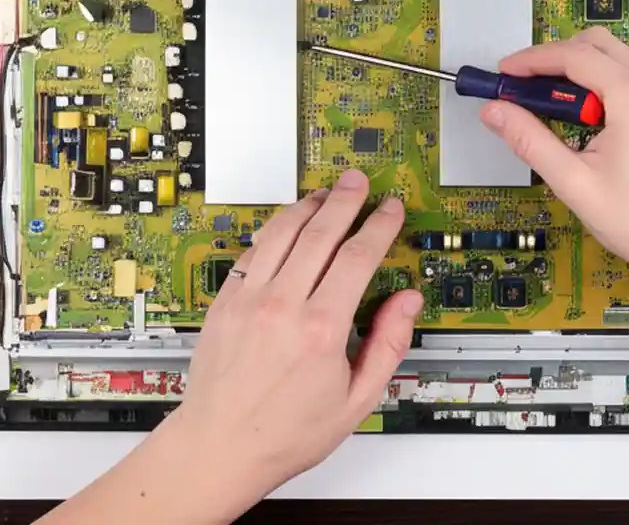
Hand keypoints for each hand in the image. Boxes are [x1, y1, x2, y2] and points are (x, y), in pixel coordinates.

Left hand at [166, 170, 422, 521]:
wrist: (221, 446)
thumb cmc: (285, 432)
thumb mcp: (356, 400)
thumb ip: (388, 345)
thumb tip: (407, 302)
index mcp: (321, 329)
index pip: (357, 257)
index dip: (378, 226)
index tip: (390, 210)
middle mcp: (282, 306)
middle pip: (319, 232)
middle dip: (345, 201)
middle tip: (358, 182)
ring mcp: (248, 300)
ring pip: (282, 232)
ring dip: (307, 207)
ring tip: (325, 194)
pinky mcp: (225, 302)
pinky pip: (253, 252)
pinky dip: (274, 230)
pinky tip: (288, 225)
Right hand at [479, 27, 628, 288]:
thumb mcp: (576, 184)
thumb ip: (530, 141)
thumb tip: (497, 113)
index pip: (574, 56)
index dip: (532, 60)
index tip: (505, 74)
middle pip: (597, 45)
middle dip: (555, 59)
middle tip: (523, 87)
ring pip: (617, 59)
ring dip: (580, 72)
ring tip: (550, 109)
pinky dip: (605, 86)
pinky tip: (586, 120)